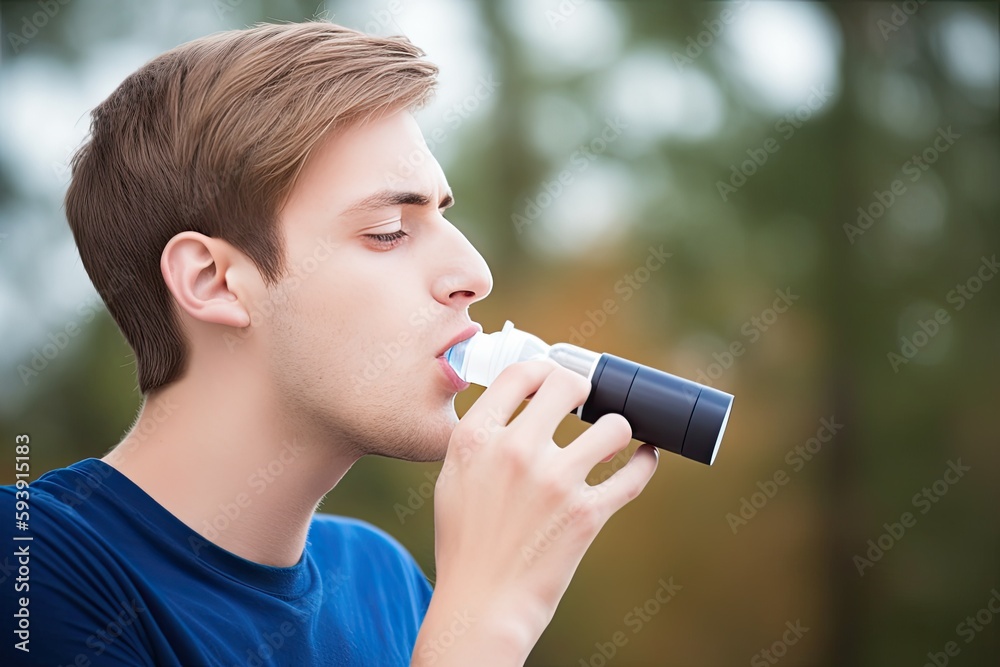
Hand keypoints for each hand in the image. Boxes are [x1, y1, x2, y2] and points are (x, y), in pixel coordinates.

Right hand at [413, 360, 658, 665]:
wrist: (482, 603)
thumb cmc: (464, 543)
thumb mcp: (453, 478)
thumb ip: (479, 438)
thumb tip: (514, 403)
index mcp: (475, 439)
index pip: (519, 373)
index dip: (542, 369)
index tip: (552, 379)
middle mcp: (515, 452)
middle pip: (566, 384)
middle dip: (582, 388)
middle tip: (584, 401)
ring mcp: (555, 482)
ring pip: (612, 426)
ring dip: (617, 429)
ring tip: (611, 439)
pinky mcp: (586, 514)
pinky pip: (633, 474)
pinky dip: (645, 462)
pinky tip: (645, 456)